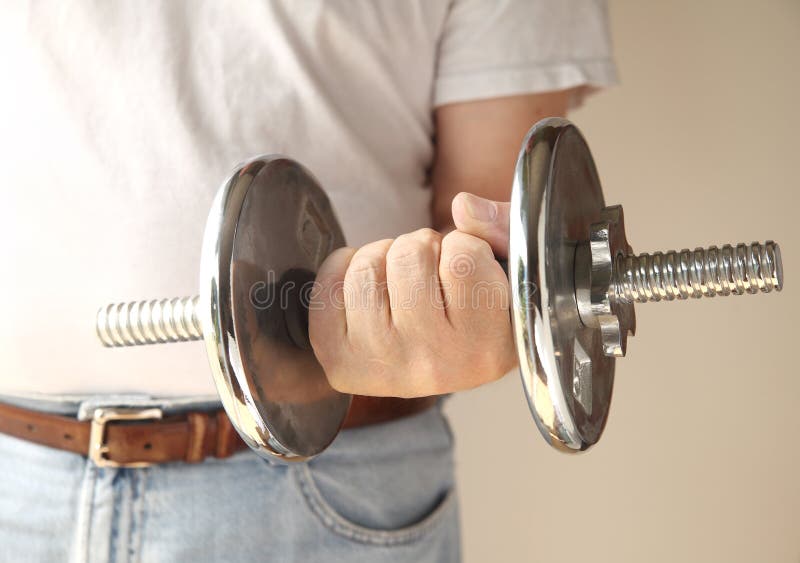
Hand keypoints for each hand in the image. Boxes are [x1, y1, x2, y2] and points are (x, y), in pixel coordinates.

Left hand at [308, 193, 516, 397]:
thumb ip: (503, 225)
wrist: (451, 355)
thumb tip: (462, 206)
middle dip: (421, 247)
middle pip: (409, 256)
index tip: (470, 271)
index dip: (465, 244)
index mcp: (489, 348)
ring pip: (367, 267)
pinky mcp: (344, 364)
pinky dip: (343, 271)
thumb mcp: (511, 261)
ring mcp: (385, 368)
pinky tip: (372, 288)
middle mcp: (437, 367)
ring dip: (384, 258)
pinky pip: (328, 287)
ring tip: (404, 281)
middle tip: (433, 273)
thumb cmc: (484, 302)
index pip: (462, 256)